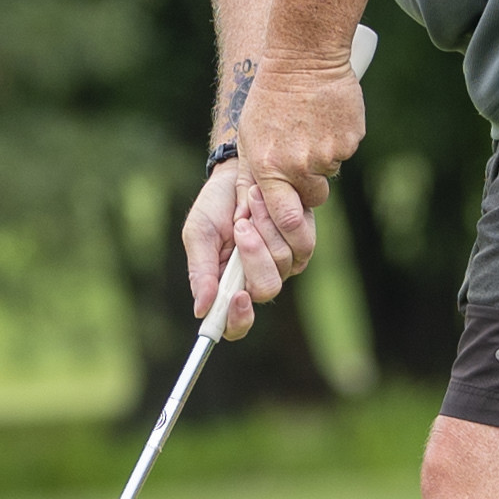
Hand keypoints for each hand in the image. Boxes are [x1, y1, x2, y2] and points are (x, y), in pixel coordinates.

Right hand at [180, 160, 306, 339]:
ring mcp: (281, 266)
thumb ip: (200, 272)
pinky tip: (264, 202)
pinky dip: (279, 219)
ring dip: (264, 227)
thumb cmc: (214, 207)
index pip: (235, 324)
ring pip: (284, 263)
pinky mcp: (301, 245)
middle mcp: (255, 282)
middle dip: (254, 255)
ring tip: (249, 202)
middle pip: (266, 289)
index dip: (238, 319)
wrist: (237, 173)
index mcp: (227, 287)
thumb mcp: (198, 235)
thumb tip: (201, 309)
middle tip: (240, 225)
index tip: (237, 298)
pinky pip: (300, 244)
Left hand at [233, 47, 364, 253]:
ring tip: (309, 129)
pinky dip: (337, 141)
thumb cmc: (269, 98)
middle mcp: (300, 165)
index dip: (290, 223)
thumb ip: (250, 177)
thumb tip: (247, 217)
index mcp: (270, 167)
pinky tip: (324, 118)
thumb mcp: (248, 137)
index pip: (284, 217)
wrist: (304, 57)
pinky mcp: (351, 139)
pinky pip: (345, 152)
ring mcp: (328, 153)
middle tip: (301, 160)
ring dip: (321, 160)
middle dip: (308, 188)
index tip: (291, 217)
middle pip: (313, 198)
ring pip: (329, 174)